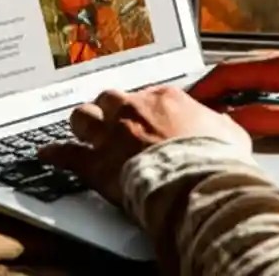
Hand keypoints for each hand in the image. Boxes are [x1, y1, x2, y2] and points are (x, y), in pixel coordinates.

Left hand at [39, 85, 249, 203]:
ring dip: (82, 124)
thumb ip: (222, 126)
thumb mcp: (231, 135)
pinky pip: (68, 155)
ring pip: (83, 118)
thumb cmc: (215, 160)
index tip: (146, 118)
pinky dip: (57, 154)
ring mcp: (112, 135)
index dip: (144, 108)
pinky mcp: (96, 164)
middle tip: (111, 120)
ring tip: (82, 130)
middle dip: (108, 108)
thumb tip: (225, 126)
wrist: (195, 182)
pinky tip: (48, 153)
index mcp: (166, 99)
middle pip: (109, 99)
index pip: (147, 95)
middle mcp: (134, 111)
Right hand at [189, 50, 278, 145]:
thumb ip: (268, 118)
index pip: (232, 71)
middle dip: (212, 85)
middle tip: (193, 104)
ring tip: (212, 107)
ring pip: (251, 72)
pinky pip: (265, 79)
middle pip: (238, 68)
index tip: (189, 101)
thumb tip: (232, 119)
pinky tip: (245, 105)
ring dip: (229, 87)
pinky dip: (247, 90)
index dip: (207, 87)